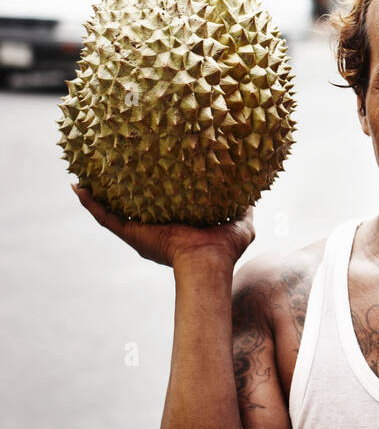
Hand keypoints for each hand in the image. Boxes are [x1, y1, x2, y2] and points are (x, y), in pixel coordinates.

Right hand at [72, 185, 255, 269]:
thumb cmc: (224, 249)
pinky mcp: (131, 233)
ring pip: (112, 209)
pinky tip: (78, 186)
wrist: (208, 263)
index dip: (155, 188)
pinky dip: (90, 203)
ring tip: (85, 173)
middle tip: (114, 164)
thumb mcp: (239, 223)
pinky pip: (105, 216)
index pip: (162, 204)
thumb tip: (250, 191)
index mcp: (175, 227)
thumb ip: (244, 207)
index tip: (151, 168)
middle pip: (133, 204)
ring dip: (97, 194)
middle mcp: (153, 229)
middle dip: (122, 187)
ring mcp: (139, 232)